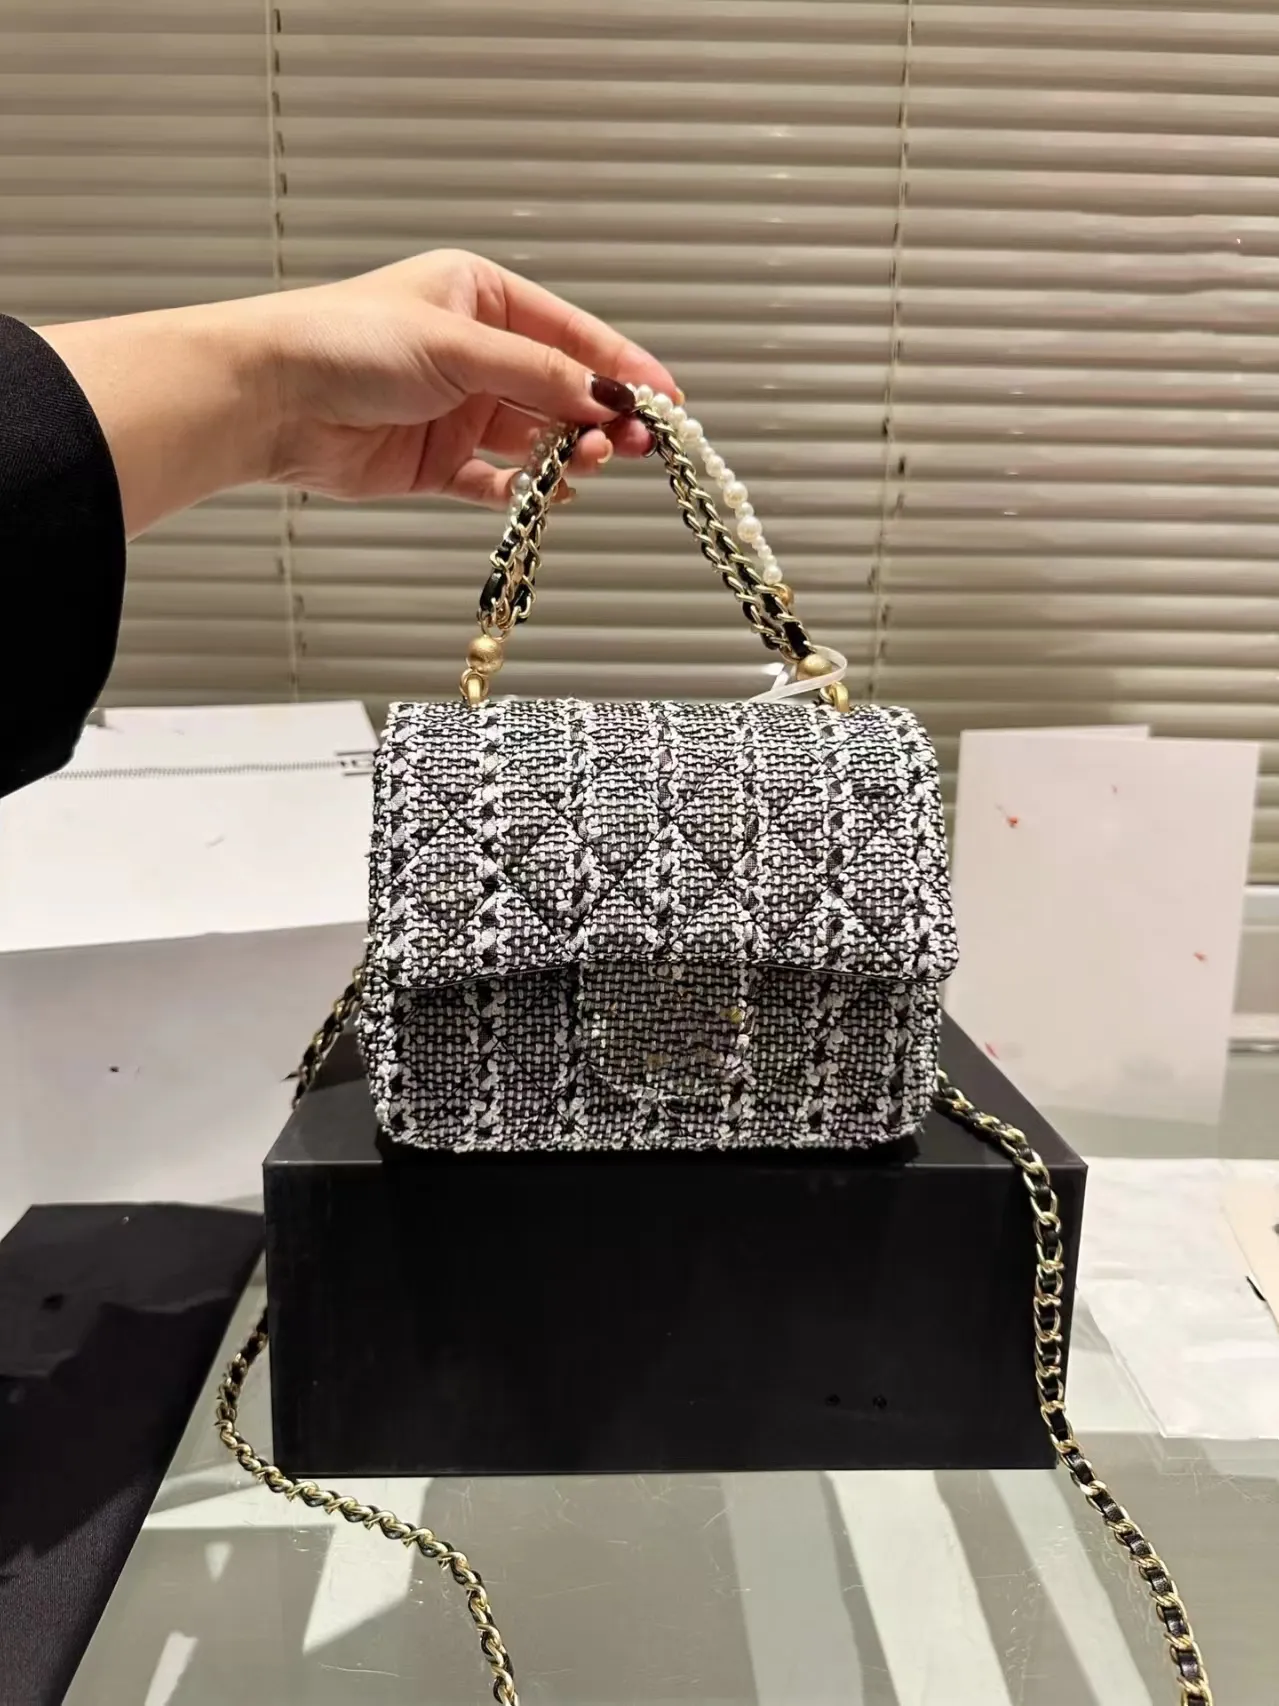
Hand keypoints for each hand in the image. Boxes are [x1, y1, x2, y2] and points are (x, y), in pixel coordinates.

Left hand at [258, 250, 678, 505]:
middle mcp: (473, 354)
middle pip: (560, 390)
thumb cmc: (346, 342)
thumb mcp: (459, 346)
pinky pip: (496, 483)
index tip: (667, 401)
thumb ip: (540, 375)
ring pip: (535, 440)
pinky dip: (522, 493)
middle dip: (599, 417)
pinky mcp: (435, 464)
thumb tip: (608, 396)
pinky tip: (542, 496)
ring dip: (565, 455)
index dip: (623, 367)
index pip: (571, 334)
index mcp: (480, 299)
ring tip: (585, 465)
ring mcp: (456, 411)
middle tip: (632, 443)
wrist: (270, 397)